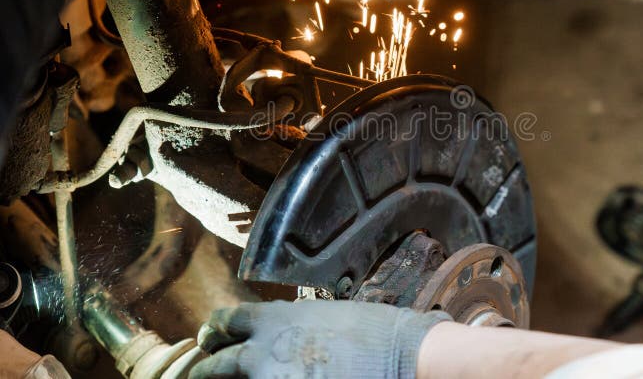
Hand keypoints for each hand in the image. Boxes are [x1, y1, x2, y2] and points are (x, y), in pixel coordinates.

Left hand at [189, 300, 450, 378]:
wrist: (399, 354)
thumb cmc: (369, 330)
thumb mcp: (323, 315)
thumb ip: (291, 323)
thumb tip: (275, 333)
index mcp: (274, 319)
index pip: (226, 321)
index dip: (214, 331)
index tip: (209, 338)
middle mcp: (263, 348)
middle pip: (217, 362)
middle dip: (204, 368)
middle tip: (199, 372)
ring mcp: (271, 378)